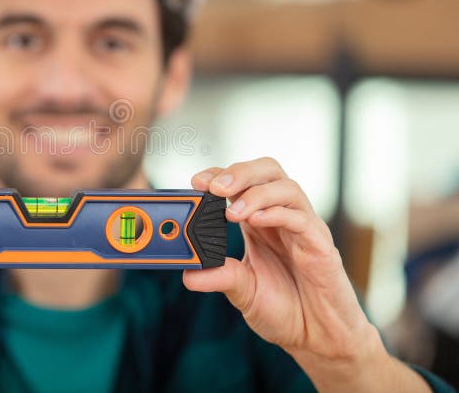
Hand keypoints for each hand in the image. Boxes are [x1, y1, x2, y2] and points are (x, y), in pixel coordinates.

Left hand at [182, 157, 426, 390]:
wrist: (319, 338)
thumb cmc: (286, 310)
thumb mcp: (243, 292)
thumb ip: (220, 278)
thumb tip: (188, 274)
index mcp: (260, 222)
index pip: (242, 182)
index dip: (220, 174)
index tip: (196, 182)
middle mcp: (282, 218)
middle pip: (267, 171)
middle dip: (239, 172)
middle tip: (213, 187)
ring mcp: (304, 228)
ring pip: (286, 187)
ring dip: (255, 193)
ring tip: (231, 213)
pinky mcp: (321, 246)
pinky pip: (302, 219)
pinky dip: (277, 214)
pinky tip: (256, 221)